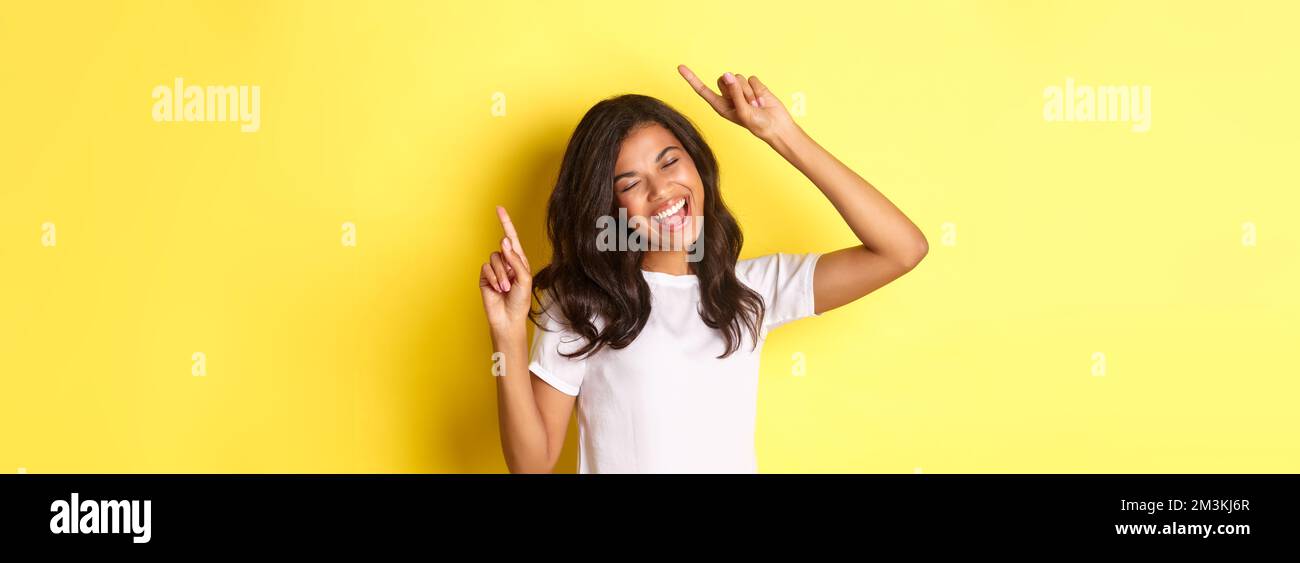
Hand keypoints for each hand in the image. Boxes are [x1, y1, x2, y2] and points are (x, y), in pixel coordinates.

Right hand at [479, 206, 532, 334]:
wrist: (508, 319)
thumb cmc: (520, 301)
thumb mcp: (524, 279)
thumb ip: (515, 260)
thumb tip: (504, 241)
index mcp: (518, 260)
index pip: (512, 238)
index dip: (506, 222)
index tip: (499, 208)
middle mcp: (506, 262)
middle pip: (503, 247)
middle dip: (507, 263)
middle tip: (511, 280)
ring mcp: (494, 269)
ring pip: (494, 258)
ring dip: (501, 275)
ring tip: (505, 289)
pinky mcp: (485, 277)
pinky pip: (486, 268)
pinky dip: (493, 278)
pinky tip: (497, 289)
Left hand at [677, 64, 796, 142]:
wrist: (777, 126)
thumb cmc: (758, 124)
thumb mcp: (743, 112)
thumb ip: (735, 93)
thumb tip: (728, 74)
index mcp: (720, 105)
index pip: (702, 90)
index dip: (691, 78)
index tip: (680, 67)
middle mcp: (728, 96)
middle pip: (723, 80)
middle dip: (735, 89)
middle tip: (746, 103)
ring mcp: (740, 90)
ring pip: (738, 78)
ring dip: (749, 92)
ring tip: (756, 105)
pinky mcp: (753, 85)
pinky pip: (752, 79)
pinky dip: (758, 89)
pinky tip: (762, 99)